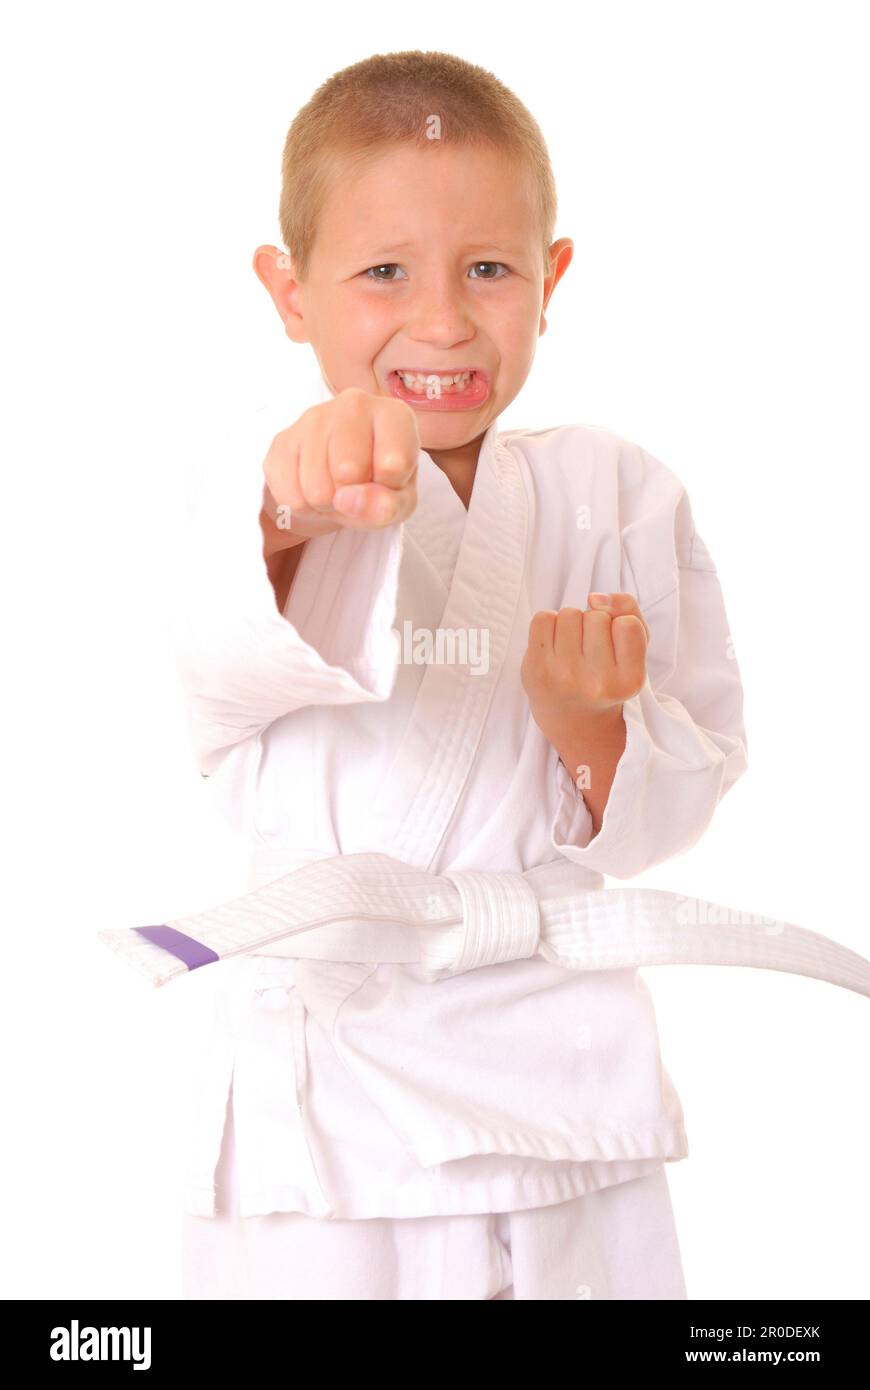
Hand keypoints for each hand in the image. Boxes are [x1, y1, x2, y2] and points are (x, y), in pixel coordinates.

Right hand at [261, 387, 419, 547]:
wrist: (337, 483)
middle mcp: (354, 404)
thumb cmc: (378, 485)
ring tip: (335, 490)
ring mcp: (314, 417)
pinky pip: (291, 495)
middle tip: (355, 488)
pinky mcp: (282, 440)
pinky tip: (312, 488)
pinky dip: (303, 506)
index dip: (389, 489)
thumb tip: (346, 500)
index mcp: (393, 414)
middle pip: (349, 472)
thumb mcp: (398, 503)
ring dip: (326, 504)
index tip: (387, 480)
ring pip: (316, 488)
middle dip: (352, 497)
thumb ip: (387, 505)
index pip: (393, 465)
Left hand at [520, 593, 649, 740]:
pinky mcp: (535, 670)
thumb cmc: (607, 676)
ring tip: (574, 648)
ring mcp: (563, 677)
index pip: (627, 624)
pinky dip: (549, 624)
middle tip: (592, 650)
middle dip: (595, 624)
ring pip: (570, 613)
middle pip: (597, 616)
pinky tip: (554, 646)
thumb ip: (630, 611)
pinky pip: (543, 618)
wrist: (573, 719)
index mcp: (629, 681)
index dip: (619, 625)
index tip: (614, 646)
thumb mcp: (634, 649)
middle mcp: (597, 683)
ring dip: (572, 623)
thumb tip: (594, 597)